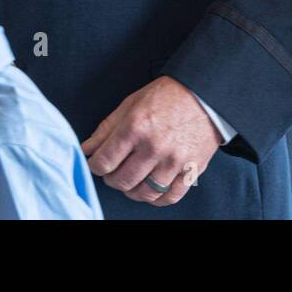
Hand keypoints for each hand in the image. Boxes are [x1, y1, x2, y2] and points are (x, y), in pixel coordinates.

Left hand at [81, 76, 220, 206]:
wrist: (204, 92)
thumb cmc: (167, 96)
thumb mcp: (131, 103)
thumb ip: (107, 128)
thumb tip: (87, 149)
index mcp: (136, 127)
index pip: (104, 162)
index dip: (95, 166)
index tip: (98, 163)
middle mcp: (154, 146)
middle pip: (121, 181)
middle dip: (112, 179)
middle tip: (114, 171)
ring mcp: (174, 160)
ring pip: (144, 193)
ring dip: (133, 191)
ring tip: (133, 180)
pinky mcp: (192, 169)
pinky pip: (171, 197)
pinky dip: (158, 199)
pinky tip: (152, 189)